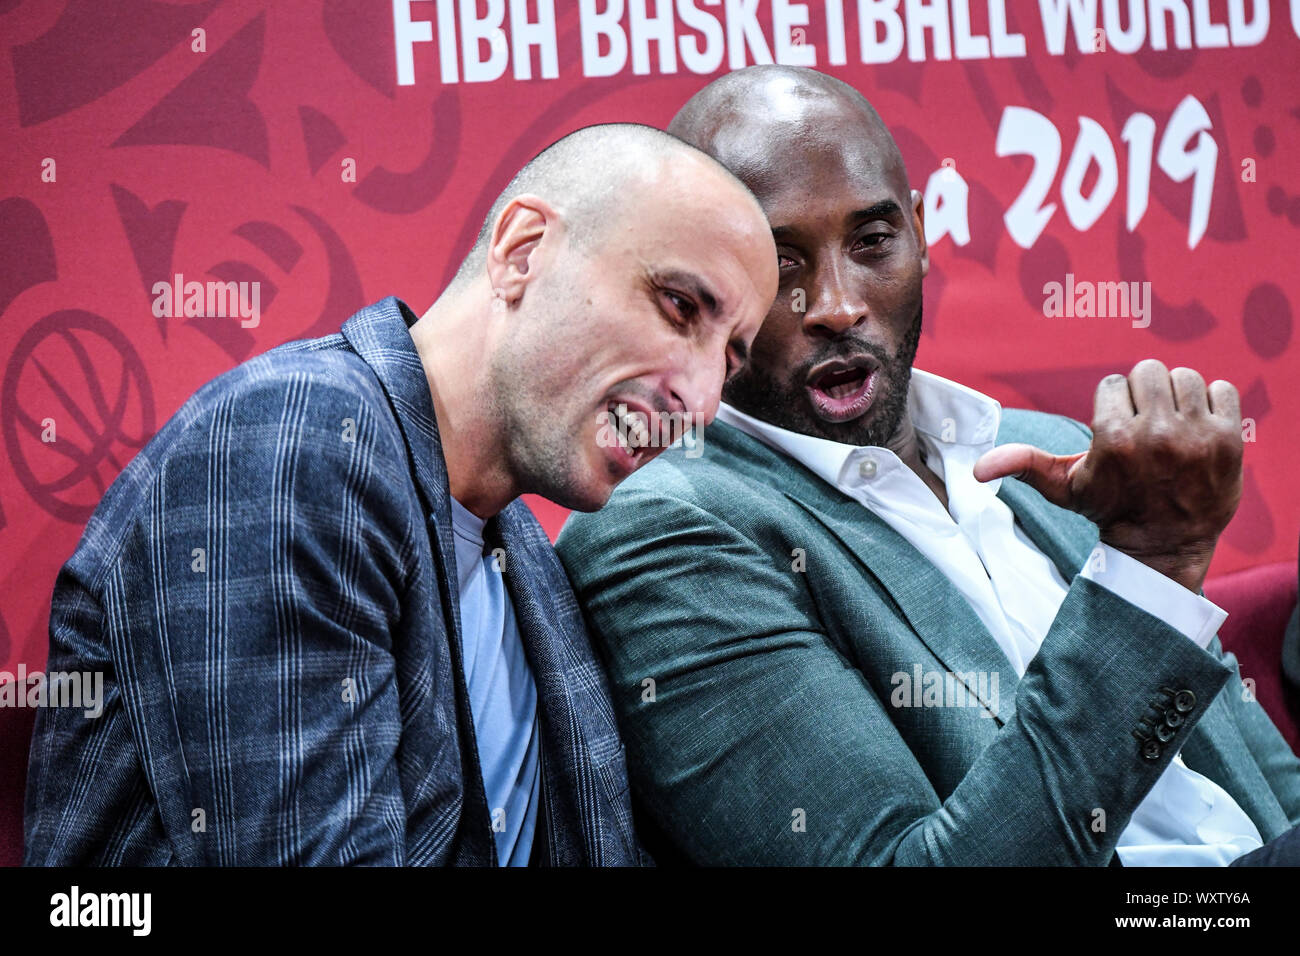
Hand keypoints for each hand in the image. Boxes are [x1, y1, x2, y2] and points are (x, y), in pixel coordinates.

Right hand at [974, 360, 1242, 592]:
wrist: (1164, 544)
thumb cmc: (1110, 509)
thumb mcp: (1063, 488)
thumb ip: (1023, 465)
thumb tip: (976, 470)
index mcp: (1112, 437)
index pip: (1113, 384)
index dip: (1113, 407)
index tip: (1118, 434)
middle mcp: (1156, 434)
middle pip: (1148, 372)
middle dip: (1144, 395)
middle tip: (1146, 425)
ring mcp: (1196, 436)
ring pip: (1185, 377)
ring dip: (1177, 397)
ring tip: (1172, 427)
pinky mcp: (1229, 440)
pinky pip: (1223, 389)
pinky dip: (1213, 404)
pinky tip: (1198, 430)